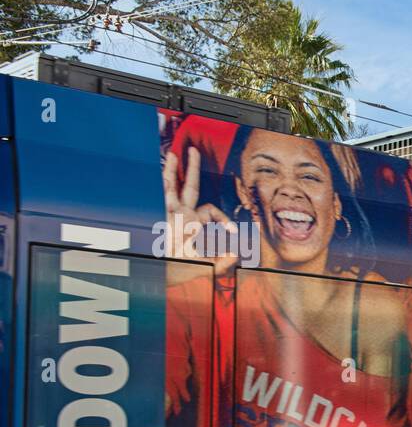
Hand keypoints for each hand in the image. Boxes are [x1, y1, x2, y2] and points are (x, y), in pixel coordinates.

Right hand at [162, 147, 239, 273]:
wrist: (158, 275)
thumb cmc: (179, 270)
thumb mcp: (207, 267)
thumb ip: (223, 262)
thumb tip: (237, 255)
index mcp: (193, 223)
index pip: (211, 210)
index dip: (224, 218)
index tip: (233, 231)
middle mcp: (180, 214)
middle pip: (189, 186)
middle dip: (192, 168)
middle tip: (193, 151)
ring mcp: (168, 214)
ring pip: (171, 186)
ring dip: (173, 169)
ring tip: (173, 154)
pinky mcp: (158, 217)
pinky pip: (161, 195)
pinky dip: (164, 181)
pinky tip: (164, 167)